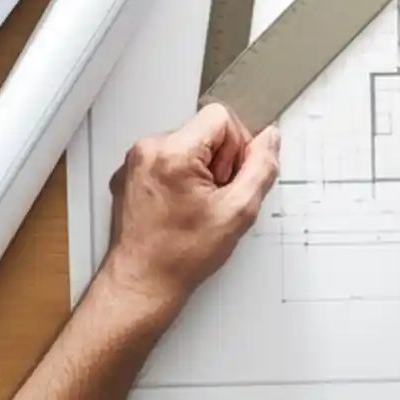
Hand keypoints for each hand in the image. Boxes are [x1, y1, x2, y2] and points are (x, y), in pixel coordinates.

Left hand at [98, 103, 279, 318]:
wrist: (142, 283)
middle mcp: (148, 150)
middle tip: (215, 197)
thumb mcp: (238, 212)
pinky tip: (181, 208)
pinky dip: (181, 178)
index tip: (229, 178)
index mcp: (172, 153)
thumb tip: (269, 140)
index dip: (237, 147)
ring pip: (188, 145)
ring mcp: (134, 162)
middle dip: (219, 161)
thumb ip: (261, 168)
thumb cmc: (180, 256)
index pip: (221, 117)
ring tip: (197, 206)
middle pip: (204, 130)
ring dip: (201, 170)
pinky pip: (168, 159)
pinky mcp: (130, 175)